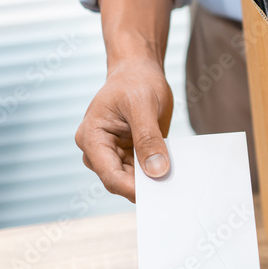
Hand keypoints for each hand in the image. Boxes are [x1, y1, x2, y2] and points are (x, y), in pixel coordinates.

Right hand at [76, 58, 172, 200]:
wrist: (138, 73)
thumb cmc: (135, 82)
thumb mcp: (143, 106)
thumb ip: (148, 138)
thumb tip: (157, 170)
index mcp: (91, 137)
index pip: (110, 175)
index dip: (133, 189)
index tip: (158, 195)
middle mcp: (98, 150)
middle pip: (120, 182)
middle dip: (144, 187)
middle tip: (173, 191)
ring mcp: (112, 154)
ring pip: (132, 180)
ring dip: (152, 182)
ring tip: (176, 181)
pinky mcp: (128, 155)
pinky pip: (142, 172)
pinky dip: (156, 173)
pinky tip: (173, 172)